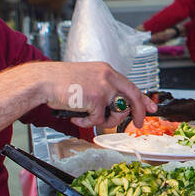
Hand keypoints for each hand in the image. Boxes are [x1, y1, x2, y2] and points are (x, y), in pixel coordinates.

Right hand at [34, 61, 155, 128]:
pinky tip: (75, 117)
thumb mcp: (87, 81)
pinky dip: (86, 123)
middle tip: (139, 124)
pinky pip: (98, 120)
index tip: (151, 107)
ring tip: (89, 118)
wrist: (43, 81)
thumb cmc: (60, 83)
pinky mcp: (96, 98)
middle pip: (133, 97)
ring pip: (118, 112)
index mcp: (106, 71)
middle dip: (139, 113)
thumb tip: (115, 107)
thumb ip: (103, 90)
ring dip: (105, 121)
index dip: (143, 98)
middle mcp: (108, 76)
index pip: (131, 85)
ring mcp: (104, 86)